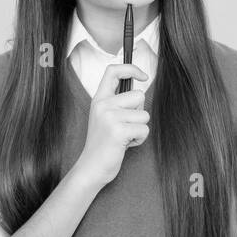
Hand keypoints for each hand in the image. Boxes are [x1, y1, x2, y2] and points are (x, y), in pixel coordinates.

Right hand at [74, 63, 149, 185]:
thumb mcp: (106, 117)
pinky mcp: (118, 131)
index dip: (131, 68)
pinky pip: (144, 129)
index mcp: (99, 99)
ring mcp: (109, 117)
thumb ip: (118, 102)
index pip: (113, 71)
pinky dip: (139, 139)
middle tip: (125, 126)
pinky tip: (126, 144)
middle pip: (139, 95)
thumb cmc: (104, 143)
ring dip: (140, 128)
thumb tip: (140, 87)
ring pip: (144, 114)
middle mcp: (103, 105)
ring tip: (124, 137)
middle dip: (139, 112)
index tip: (143, 76)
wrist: (91, 167)